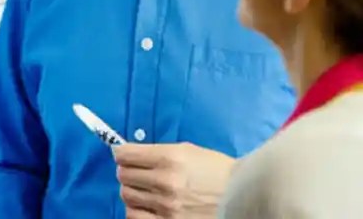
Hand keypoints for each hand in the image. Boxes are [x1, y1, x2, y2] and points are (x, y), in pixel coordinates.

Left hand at [113, 142, 235, 217]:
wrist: (241, 195)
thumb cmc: (216, 170)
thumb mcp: (188, 151)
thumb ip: (158, 152)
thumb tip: (129, 154)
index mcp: (169, 158)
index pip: (125, 154)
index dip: (121, 153)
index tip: (124, 155)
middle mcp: (165, 182)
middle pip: (123, 175)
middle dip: (127, 171)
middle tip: (138, 173)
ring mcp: (165, 206)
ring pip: (126, 196)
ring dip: (132, 191)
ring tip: (145, 190)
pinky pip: (134, 216)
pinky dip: (136, 210)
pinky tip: (147, 206)